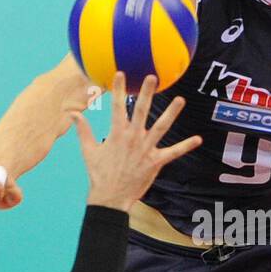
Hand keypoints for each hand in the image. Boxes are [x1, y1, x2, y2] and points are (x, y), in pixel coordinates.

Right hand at [73, 72, 201, 210]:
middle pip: (141, 111)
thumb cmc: (99, 174)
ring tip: (180, 99)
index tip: (121, 74)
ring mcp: (146, 150)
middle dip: (147, 92)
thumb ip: (83, 130)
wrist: (110, 198)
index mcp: (116, 134)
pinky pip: (173, 153)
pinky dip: (186, 146)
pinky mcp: (155, 162)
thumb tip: (72, 114)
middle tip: (152, 77)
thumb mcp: (88, 151)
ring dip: (171, 113)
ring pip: (161, 127)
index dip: (119, 89)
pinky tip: (198, 139)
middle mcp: (133, 138)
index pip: (117, 106)